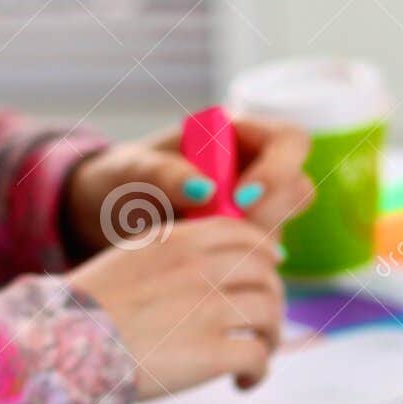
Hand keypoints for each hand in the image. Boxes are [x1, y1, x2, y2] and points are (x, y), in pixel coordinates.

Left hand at [64, 116, 314, 256]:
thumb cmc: (119, 181)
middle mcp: (257, 172)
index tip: (241, 198)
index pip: (290, 142)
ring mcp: (255, 212)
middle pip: (298, 190)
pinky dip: (239, 266)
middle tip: (227, 232)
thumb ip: (164, 173)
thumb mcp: (132, 171)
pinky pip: (262, 260)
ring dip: (251, 244)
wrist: (105, 219)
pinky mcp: (245, 247)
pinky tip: (205, 268)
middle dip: (269, 214)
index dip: (279, 169)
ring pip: (282, 229)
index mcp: (238, 135)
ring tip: (202, 248)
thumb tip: (205, 189)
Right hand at [68, 218, 284, 399]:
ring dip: (270, 337)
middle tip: (263, 324)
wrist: (56, 350)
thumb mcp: (128, 263)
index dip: (265, 253)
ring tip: (255, 356)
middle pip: (265, 274)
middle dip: (272, 299)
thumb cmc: (83, 313)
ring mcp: (208, 309)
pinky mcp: (211, 352)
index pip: (243, 234)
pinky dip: (258, 371)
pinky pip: (257, 355)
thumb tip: (208, 267)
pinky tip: (242, 382)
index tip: (271, 269)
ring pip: (269, 313)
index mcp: (177, 242)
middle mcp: (198, 269)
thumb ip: (170, 258)